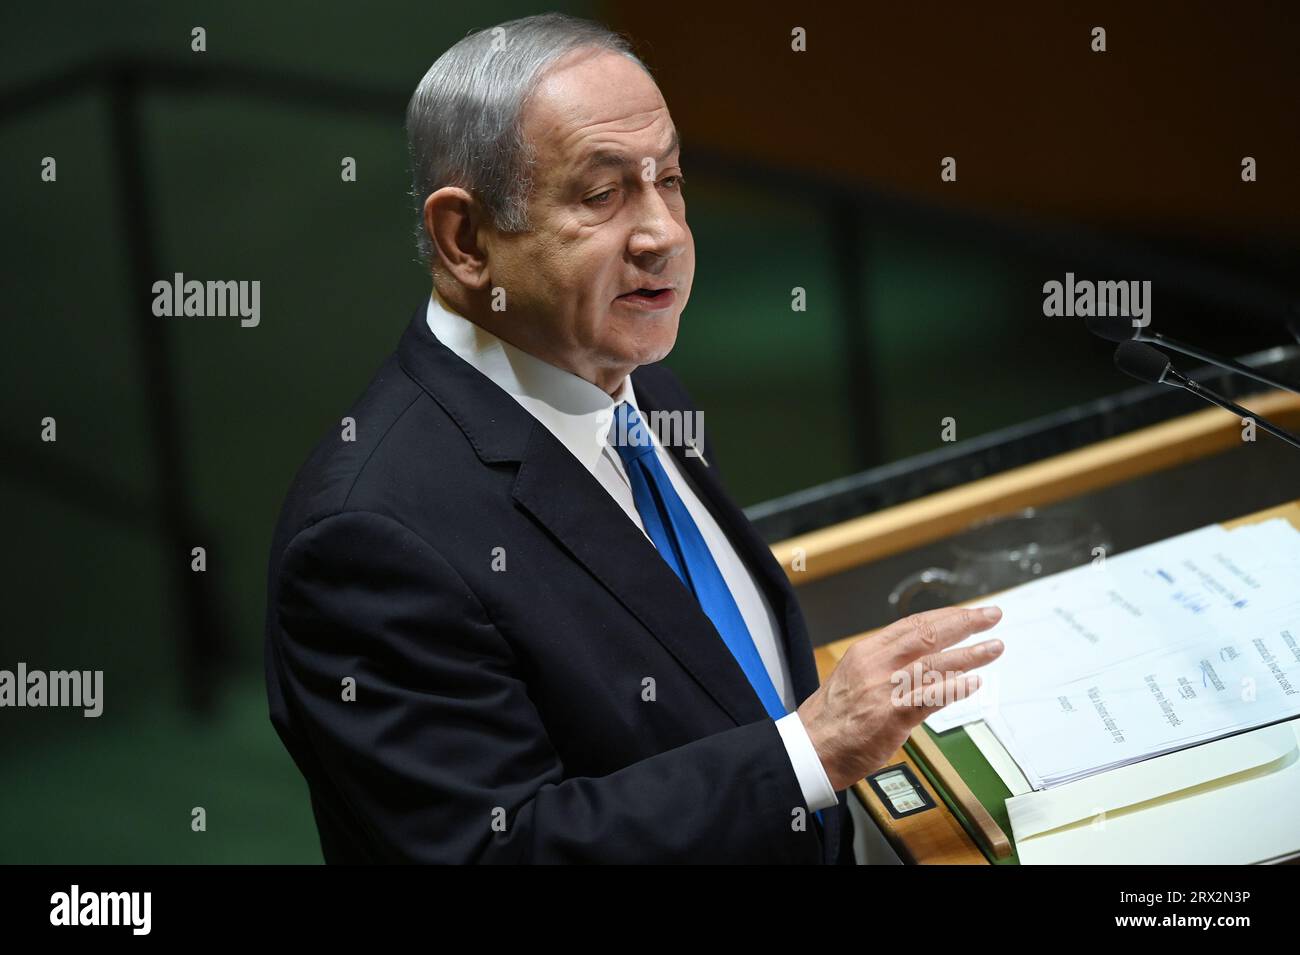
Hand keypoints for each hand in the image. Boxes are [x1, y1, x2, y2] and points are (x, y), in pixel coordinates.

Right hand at [797, 605, 1004, 790]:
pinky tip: (974, 682)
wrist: (809, 749)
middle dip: (965, 623)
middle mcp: (876, 664)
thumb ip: (883, 666)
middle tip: (991, 616)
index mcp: (866, 652)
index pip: (913, 624)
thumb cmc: (831, 719)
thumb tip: (916, 660)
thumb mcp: (852, 677)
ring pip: (935, 664)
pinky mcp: (892, 716)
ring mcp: (884, 689)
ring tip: (994, 648)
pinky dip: (955, 688)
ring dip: (971, 655)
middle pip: (928, 634)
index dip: (946, 616)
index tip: (969, 613)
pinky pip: (931, 698)